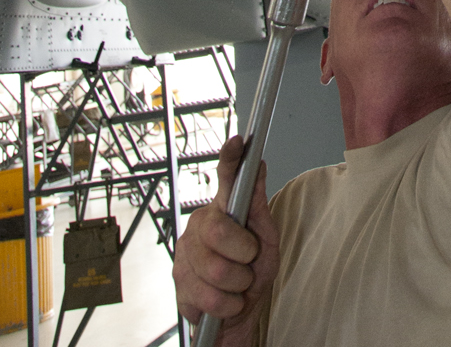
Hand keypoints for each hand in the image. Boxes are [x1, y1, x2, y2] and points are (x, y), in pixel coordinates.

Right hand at [174, 136, 278, 338]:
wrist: (236, 316)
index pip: (226, 179)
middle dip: (243, 255)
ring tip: (237, 283)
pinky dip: (227, 304)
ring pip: (216, 270)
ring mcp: (185, 254)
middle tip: (248, 261)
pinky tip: (225, 299)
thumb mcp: (265, 239)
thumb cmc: (252, 273)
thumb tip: (260, 165)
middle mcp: (199, 226)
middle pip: (218, 232)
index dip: (230, 160)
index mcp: (223, 209)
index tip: (237, 142)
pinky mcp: (177, 283)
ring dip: (238, 284)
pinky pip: (208, 297)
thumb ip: (258, 205)